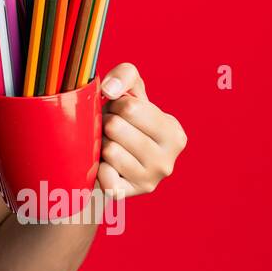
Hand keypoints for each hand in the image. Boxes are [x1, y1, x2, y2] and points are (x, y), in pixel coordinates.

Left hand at [95, 62, 185, 198]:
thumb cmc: (123, 119)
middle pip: (115, 127)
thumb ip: (126, 75)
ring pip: (108, 150)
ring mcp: (148, 182)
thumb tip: (110, 89)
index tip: (121, 113)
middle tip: (111, 130)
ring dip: (100, 143)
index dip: (116, 105)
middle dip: (106, 123)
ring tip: (108, 145)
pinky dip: (97, 167)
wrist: (110, 158)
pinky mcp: (126, 195)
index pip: (130, 107)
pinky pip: (102, 175)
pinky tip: (104, 165)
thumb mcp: (131, 91)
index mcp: (174, 134)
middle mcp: (167, 162)